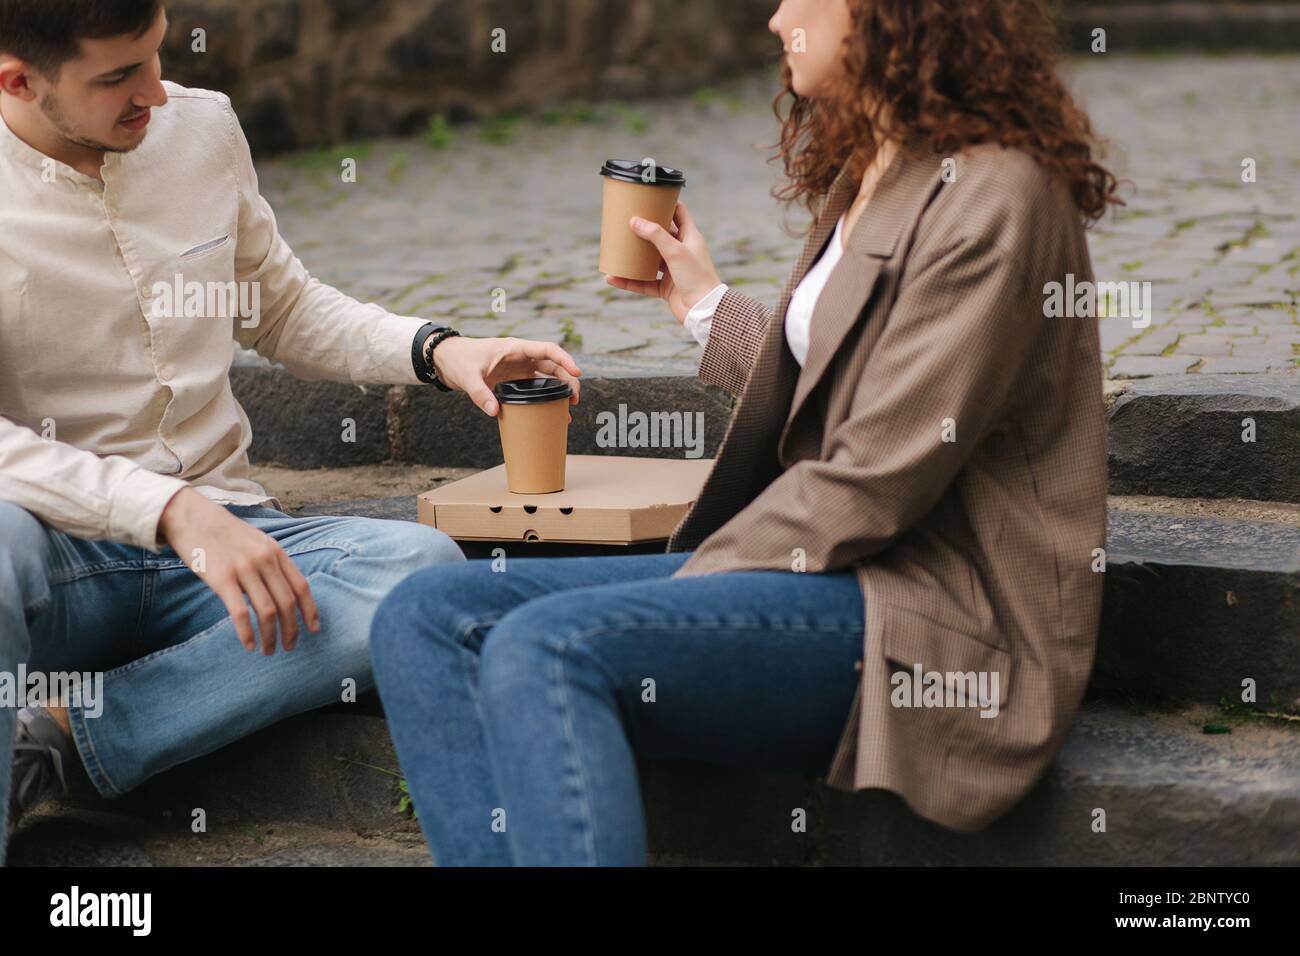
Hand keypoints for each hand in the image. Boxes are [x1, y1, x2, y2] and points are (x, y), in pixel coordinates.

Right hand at [158, 488, 319, 655]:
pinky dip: (247, 632)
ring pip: (267, 611)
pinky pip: (240, 612)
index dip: (310, 611)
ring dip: (271, 635)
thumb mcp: (257, 541)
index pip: (301, 586)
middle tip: (289, 647)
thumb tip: (286, 592)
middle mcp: (264, 560)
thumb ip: (272, 563)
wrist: (191, 517)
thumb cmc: (225, 533)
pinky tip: (249, 645)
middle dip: (291, 630)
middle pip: (287, 603)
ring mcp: (244, 568)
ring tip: (269, 650)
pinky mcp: (221, 578)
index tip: (313, 629)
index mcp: (276, 551)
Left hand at [431, 336, 581, 416]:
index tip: (577, 373)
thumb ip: (480, 393)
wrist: (446, 360)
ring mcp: (518, 368)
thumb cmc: (458, 360)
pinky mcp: (513, 379)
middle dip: (568, 379)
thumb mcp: (467, 376)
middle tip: (576, 398)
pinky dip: (545, 398)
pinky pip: (535, 388)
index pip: (547, 350)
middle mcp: (521, 357)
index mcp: (515, 348)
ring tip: (570, 407)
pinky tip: (552, 412)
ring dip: (560, 389)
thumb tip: (494, 411)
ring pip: (547, 377)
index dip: (565, 360)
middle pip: (552, 365)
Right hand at [604, 201, 722, 323]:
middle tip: (625, 220)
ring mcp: (673, 270)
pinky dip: (629, 281)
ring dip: (633, 255)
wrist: (704, 310)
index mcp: (690, 237)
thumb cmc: (696, 277)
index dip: (667, 203)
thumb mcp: (676, 251)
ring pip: (649, 260)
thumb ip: (656, 235)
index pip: (679, 213)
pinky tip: (613, 278)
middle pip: (660, 235)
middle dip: (643, 229)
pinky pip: (643, 283)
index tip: (650, 196)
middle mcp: (681, 252)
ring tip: (616, 247)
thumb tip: (634, 220)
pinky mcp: (665, 288)